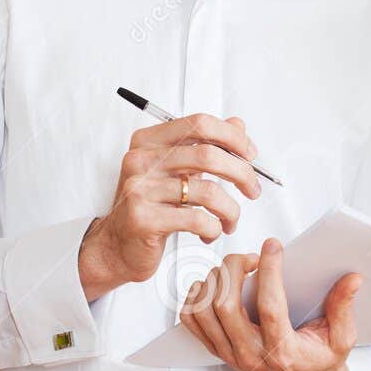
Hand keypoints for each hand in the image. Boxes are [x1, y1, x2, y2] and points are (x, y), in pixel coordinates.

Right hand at [78, 112, 262, 299]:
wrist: (117, 246)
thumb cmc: (151, 207)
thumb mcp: (177, 170)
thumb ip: (205, 145)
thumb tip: (237, 124)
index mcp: (149, 141)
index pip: (199, 124)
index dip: (232, 137)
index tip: (250, 155)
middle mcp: (141, 160)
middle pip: (208, 155)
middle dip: (242, 174)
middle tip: (253, 190)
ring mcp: (140, 189)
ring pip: (207, 192)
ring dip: (230, 210)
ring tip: (230, 221)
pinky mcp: (143, 219)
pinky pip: (196, 219)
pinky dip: (214, 228)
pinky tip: (210, 232)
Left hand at [180, 237, 359, 370]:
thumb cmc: (322, 362)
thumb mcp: (342, 339)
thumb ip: (343, 307)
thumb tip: (352, 279)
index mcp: (283, 351)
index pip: (270, 307)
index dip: (270, 271)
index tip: (273, 245)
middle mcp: (251, 354)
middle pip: (226, 305)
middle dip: (235, 269)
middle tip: (252, 257)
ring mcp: (231, 355)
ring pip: (205, 311)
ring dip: (215, 280)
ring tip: (236, 270)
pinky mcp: (220, 352)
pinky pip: (193, 322)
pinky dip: (196, 298)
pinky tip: (215, 285)